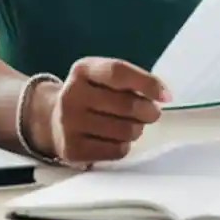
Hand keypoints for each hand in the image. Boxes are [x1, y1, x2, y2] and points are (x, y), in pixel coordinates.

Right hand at [33, 57, 169, 164]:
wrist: (53, 120)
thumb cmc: (91, 96)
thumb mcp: (102, 77)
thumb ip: (129, 81)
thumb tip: (162, 96)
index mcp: (82, 70)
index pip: (118, 72)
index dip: (147, 83)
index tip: (166, 96)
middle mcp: (72, 94)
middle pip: (126, 104)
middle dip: (148, 111)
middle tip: (152, 113)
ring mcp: (69, 123)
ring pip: (124, 130)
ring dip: (137, 129)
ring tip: (132, 125)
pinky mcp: (72, 149)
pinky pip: (116, 150)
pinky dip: (125, 145)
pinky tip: (116, 138)